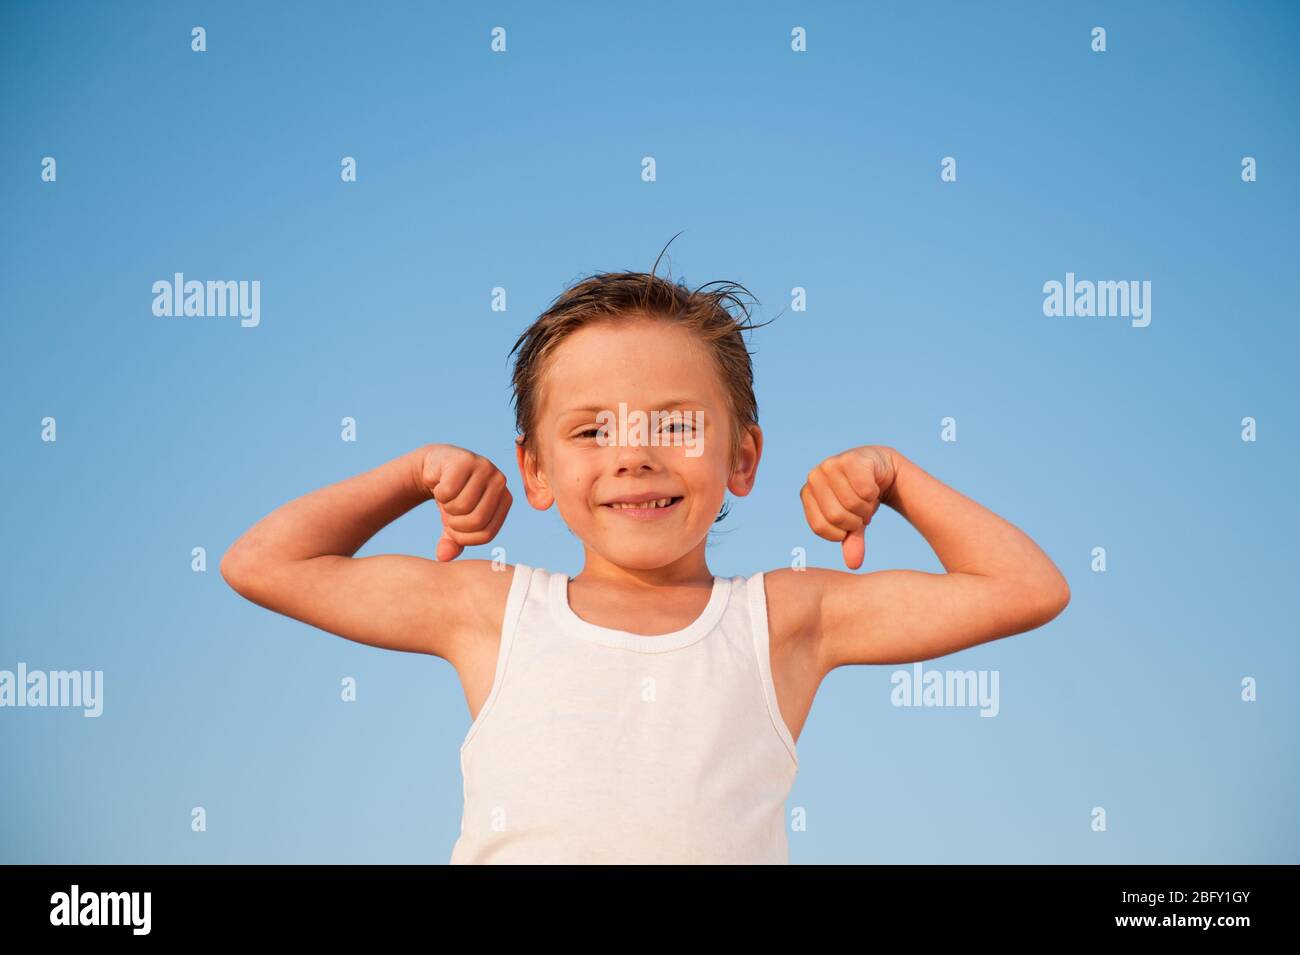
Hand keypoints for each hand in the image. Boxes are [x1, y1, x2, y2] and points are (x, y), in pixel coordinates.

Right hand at [416, 445, 511, 560]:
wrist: (437, 467)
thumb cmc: (453, 497)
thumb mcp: (455, 523)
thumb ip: (454, 542)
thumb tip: (443, 557)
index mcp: (505, 500)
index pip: (486, 534)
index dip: (463, 537)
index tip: (454, 526)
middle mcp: (500, 482)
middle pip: (477, 520)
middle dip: (454, 523)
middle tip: (448, 512)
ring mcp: (485, 468)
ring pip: (462, 505)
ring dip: (446, 507)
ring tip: (447, 497)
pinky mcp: (465, 460)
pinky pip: (449, 490)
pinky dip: (439, 493)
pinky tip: (441, 484)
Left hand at [799, 445, 897, 569]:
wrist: (880, 470)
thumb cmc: (860, 498)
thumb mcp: (854, 523)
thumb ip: (850, 542)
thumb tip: (853, 565)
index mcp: (807, 493)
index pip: (819, 527)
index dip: (841, 532)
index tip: (850, 523)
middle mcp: (814, 477)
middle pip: (835, 516)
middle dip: (855, 520)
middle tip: (861, 511)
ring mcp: (831, 464)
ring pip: (851, 503)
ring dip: (866, 507)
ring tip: (867, 499)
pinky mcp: (851, 458)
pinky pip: (864, 490)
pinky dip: (874, 494)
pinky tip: (873, 485)